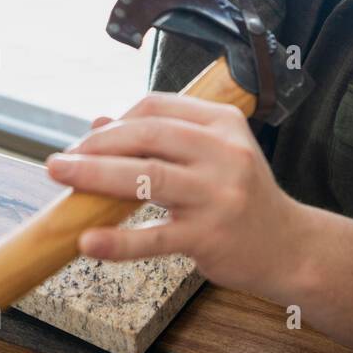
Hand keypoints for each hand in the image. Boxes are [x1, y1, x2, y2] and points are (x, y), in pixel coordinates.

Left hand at [44, 93, 305, 294]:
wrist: (291, 247)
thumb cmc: (243, 197)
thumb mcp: (213, 155)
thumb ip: (162, 137)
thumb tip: (99, 122)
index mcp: (224, 123)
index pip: (158, 106)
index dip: (117, 119)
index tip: (87, 138)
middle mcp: (225, 153)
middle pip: (148, 136)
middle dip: (97, 144)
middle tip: (61, 159)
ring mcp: (218, 195)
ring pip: (148, 178)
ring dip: (96, 175)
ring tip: (61, 177)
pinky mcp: (210, 237)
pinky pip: (155, 236)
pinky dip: (119, 240)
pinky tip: (88, 240)